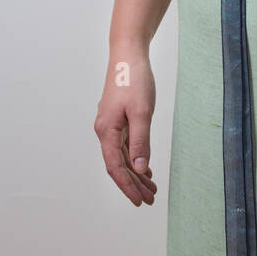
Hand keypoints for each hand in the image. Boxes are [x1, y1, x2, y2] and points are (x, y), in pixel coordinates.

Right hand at [94, 54, 157, 205]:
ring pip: (123, 156)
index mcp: (107, 131)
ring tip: (151, 188)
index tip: (139, 201)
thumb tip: (139, 168)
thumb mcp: (141, 112)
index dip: (127, 186)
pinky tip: (145, 168)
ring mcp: (111, 125)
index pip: (115, 167)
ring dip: (136, 173)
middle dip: (134, 184)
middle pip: (118, 165)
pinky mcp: (118, 118)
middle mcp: (105, 130)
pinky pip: (125, 145)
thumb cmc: (134, 80)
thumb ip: (140, 141)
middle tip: (150, 199)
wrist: (128, 54)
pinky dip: (135, 158)